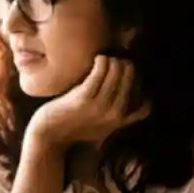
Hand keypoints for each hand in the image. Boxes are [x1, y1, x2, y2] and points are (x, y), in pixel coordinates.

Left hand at [28, 55, 149, 149]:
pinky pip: (99, 74)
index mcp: (119, 123)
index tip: (132, 78)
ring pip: (117, 75)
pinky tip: (99, 58)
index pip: (145, 106)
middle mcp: (113, 115)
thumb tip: (131, 102)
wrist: (48, 135)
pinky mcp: (83, 98)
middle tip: (119, 59)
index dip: (141, 88)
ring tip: (108, 58)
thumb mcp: (100, 128)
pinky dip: (102, 62)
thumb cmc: (72, 128)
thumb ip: (115, 117)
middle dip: (127, 67)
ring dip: (114, 62)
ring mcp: (99, 107)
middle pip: (131, 82)